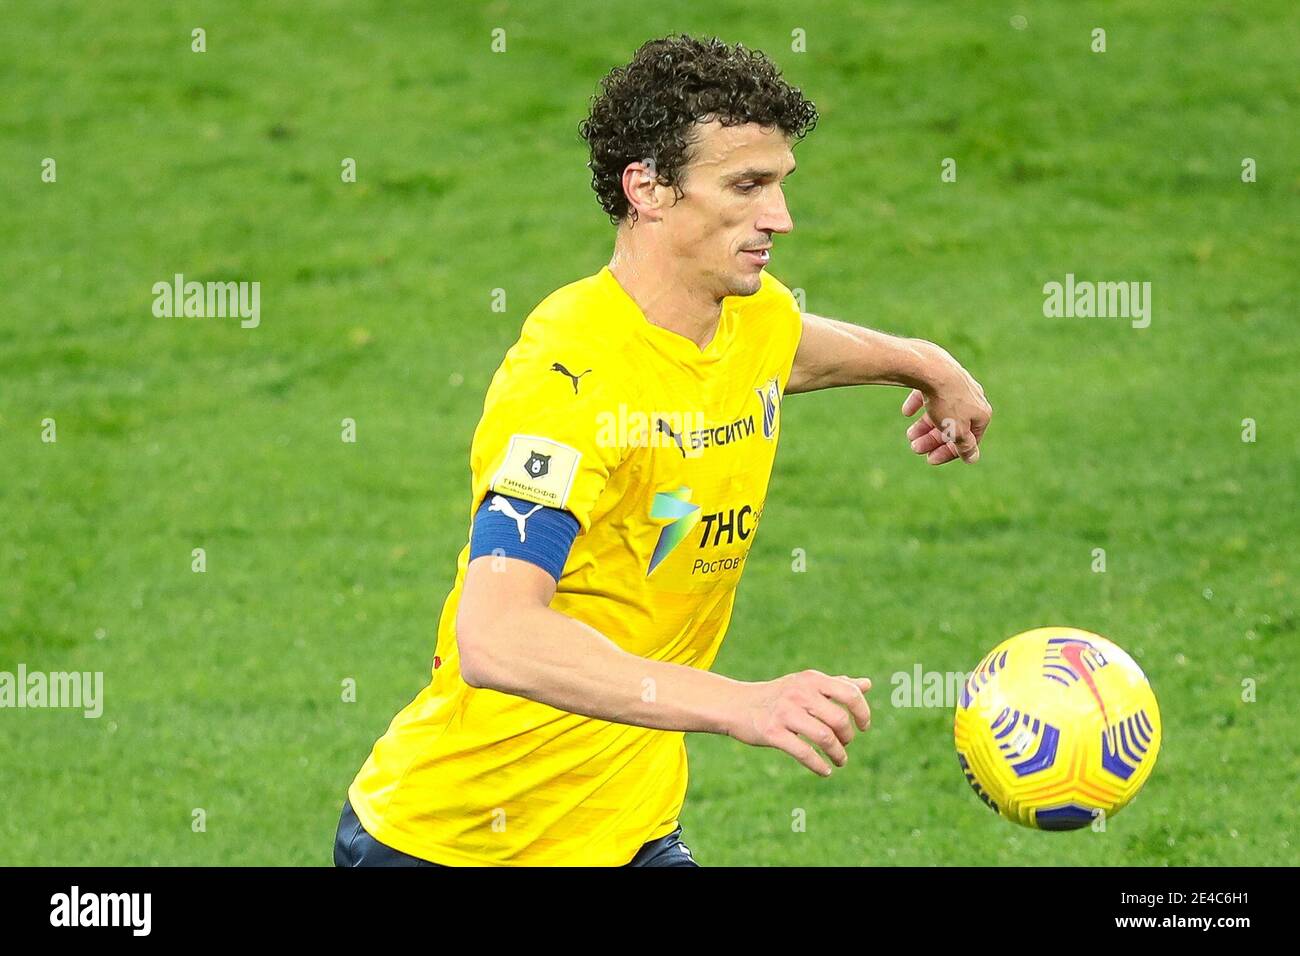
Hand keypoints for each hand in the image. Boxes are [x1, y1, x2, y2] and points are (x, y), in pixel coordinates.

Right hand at [724, 670, 871, 775]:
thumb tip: (867, 684)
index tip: (863, 727)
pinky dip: (819, 765)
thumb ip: (837, 685)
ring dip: (837, 754)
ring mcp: (785, 713)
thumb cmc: (778, 695)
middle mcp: (799, 693)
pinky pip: (803, 752)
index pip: (850, 694)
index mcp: (811, 679)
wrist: (737, 705)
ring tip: (840, 760)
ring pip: (824, 737)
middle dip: (847, 737)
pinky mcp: (772, 732)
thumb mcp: (806, 685)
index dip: (863, 712)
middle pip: (839, 719)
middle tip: (845, 744)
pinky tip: (825, 771)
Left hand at [902, 348, 990, 464]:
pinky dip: (918, 403)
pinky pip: (929, 392)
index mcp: (981, 412)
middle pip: (953, 425)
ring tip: (910, 435)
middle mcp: (972, 397)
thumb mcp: (956, 430)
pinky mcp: (939, 374)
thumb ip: (965, 445)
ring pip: (940, 410)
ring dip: (924, 425)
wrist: (930, 368)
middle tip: (915, 448)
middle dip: (933, 439)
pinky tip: (907, 411)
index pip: (968, 439)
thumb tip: (972, 458)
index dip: (949, 452)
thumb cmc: (946, 401)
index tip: (930, 459)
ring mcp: (956, 384)